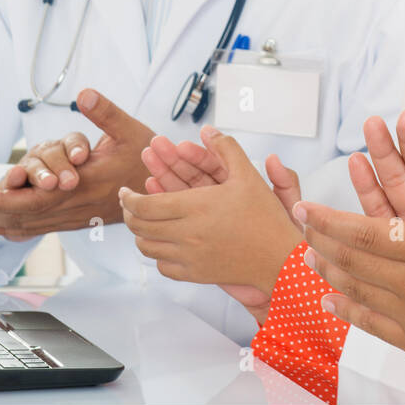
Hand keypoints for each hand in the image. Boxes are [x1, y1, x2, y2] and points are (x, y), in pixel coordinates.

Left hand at [0, 88, 154, 240]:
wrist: (166, 194)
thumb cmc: (148, 160)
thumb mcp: (132, 131)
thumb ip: (106, 113)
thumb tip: (84, 94)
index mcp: (85, 185)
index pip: (36, 199)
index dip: (4, 199)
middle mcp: (73, 206)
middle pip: (20, 216)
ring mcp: (72, 217)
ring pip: (24, 225)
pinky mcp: (73, 220)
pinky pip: (35, 229)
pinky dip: (8, 229)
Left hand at [121, 126, 302, 297]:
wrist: (280, 258)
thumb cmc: (265, 216)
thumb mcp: (249, 176)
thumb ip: (227, 149)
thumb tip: (208, 130)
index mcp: (196, 207)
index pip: (145, 205)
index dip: (129, 198)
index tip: (125, 192)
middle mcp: (188, 234)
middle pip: (140, 226)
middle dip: (128, 214)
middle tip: (129, 205)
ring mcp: (190, 257)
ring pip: (147, 247)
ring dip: (140, 233)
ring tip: (142, 222)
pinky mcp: (196, 274)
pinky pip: (163, 266)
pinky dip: (158, 254)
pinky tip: (162, 243)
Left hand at [293, 111, 404, 404]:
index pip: (368, 231)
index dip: (331, 219)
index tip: (305, 206)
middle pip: (354, 259)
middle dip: (321, 238)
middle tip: (298, 223)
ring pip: (359, 290)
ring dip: (330, 270)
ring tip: (308, 254)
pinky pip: (373, 324)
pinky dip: (348, 310)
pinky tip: (331, 300)